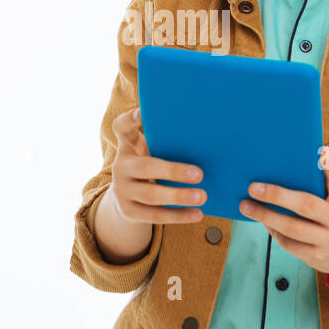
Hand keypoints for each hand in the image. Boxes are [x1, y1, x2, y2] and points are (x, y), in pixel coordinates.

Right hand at [108, 106, 205, 224]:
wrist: (127, 198)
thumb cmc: (149, 166)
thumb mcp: (149, 150)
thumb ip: (165, 142)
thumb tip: (207, 134)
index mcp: (128, 146)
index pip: (121, 128)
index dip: (129, 119)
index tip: (142, 112)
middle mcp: (121, 166)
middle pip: (146, 168)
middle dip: (173, 171)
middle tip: (199, 174)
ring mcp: (122, 190)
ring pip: (151, 195)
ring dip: (178, 197)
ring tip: (202, 196)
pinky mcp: (128, 211)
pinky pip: (154, 216)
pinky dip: (178, 216)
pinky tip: (197, 214)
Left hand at [239, 145, 328, 276]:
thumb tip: (316, 153)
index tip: (320, 151)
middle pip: (306, 206)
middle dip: (277, 196)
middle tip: (253, 188)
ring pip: (292, 228)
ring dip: (266, 216)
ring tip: (247, 206)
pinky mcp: (316, 258)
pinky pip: (289, 245)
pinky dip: (274, 231)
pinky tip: (263, 221)